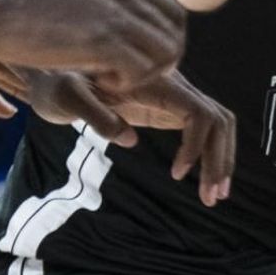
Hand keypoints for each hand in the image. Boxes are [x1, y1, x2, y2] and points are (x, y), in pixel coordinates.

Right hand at [0, 0, 186, 79]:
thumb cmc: (26, 6)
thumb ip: (110, 2)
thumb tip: (134, 24)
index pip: (173, 15)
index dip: (163, 44)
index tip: (135, 59)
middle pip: (175, 38)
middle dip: (157, 65)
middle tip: (124, 75)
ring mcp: (115, 15)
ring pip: (166, 55)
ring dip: (143, 75)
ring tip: (110, 78)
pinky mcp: (102, 40)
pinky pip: (141, 71)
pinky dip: (126, 84)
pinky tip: (99, 81)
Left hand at [25, 67, 237, 204]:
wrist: (53, 76)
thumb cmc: (57, 84)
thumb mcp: (67, 97)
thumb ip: (96, 115)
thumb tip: (130, 140)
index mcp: (154, 81)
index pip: (199, 111)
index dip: (197, 144)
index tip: (177, 174)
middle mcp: (172, 86)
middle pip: (219, 120)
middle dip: (220, 159)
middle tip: (212, 198)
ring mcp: (172, 98)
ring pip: (217, 126)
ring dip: (222, 160)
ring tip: (214, 195)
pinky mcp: (167, 109)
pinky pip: (203, 130)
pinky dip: (209, 154)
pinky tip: (201, 178)